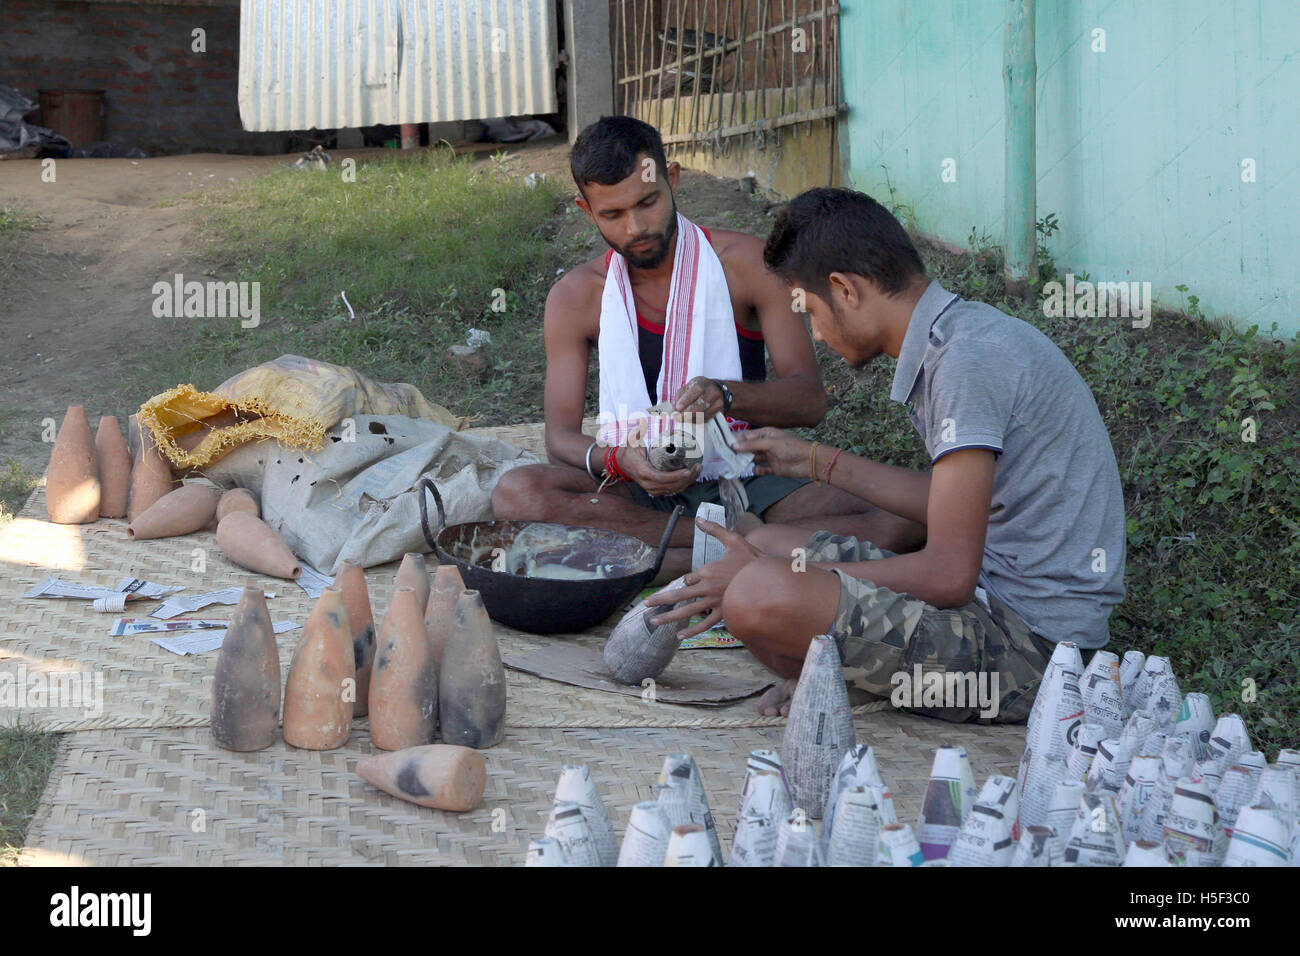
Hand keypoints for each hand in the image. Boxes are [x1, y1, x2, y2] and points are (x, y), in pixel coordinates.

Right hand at [617, 421, 700, 495]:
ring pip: (673, 489)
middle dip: (686, 478)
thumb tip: (643, 420)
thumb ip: (638, 431)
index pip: (660, 477)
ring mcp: (652, 488)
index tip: (687, 471)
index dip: (675, 476)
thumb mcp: (632, 440)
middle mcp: (647, 483)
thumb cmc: (628, 451)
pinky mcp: (656, 489)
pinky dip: (683, 484)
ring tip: (697, 469)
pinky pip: (671, 490)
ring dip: (687, 482)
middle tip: (697, 467)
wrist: (621, 463)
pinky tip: (692, 476)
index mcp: (643, 471)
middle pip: (670, 486)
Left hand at [644, 518, 761, 639]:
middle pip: (679, 595)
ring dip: (669, 617)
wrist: (770, 579)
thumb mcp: (733, 539)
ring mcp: (715, 602)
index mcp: (708, 571)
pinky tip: (679, 635)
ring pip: (687, 612)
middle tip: (645, 605)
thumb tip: (698, 518)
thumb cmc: (751, 558)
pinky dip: (692, 630)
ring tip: (653, 622)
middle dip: (660, 600)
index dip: (689, 580)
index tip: (693, 580)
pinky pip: (705, 624)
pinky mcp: (724, 613)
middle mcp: (707, 588)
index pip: (688, 578)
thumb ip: (714, 529)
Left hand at [673, 376, 724, 421]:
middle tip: (677, 418)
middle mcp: (712, 393)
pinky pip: (705, 420)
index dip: (685, 401)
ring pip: (701, 416)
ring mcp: (717, 403)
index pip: (694, 393)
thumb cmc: (700, 387)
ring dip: (689, 419)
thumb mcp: (689, 386)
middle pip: (698, 407)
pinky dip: (696, 420)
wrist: (718, 389)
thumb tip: (674, 409)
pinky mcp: (718, 412)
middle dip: (686, 414)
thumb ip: (680, 396)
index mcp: (702, 384)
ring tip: (682, 418)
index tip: (677, 408)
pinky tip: (691, 418)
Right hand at [730, 426, 816, 479]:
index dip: (737, 440)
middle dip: (739, 452)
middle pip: (749, 448)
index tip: (725, 446)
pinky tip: (750, 471)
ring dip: (746, 461)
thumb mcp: (770, 443)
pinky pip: (761, 469)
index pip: (747, 436)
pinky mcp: (773, 468)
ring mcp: (770, 456)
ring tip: (734, 465)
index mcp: (766, 434)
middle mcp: (766, 444)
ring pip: (754, 459)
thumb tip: (734, 446)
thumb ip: (752, 445)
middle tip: (726, 457)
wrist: (808, 461)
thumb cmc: (790, 447)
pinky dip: (756, 470)